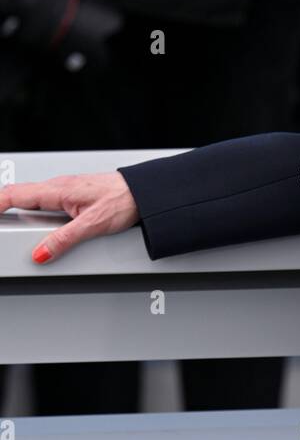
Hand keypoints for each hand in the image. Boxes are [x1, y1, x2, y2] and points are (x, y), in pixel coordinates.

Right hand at [0, 173, 140, 263]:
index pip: (14, 194)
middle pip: (19, 194)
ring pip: (32, 197)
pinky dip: (33, 209)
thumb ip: (64, 239)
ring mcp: (66, 189)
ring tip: (6, 221)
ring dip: (17, 208)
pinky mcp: (73, 194)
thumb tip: (41, 253)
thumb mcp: (92, 224)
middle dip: (1, 207)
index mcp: (58, 189)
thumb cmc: (124, 200)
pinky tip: (35, 219)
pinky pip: (45, 200)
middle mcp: (59, 186)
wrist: (145, 193)